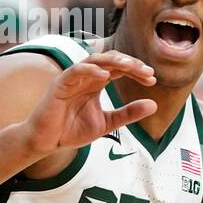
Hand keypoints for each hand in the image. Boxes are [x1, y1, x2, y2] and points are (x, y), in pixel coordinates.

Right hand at [20, 51, 156, 155]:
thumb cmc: (72, 131)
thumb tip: (154, 105)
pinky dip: (91, 70)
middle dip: (130, 64)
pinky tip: (106, 76)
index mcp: (96, 82)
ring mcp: (73, 78)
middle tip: (147, 72)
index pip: (120, 69)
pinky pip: (76, 70)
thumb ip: (128, 113)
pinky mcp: (60, 84)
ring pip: (95, 59)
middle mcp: (86, 76)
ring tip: (131, 67)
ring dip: (114, 61)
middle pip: (111, 60)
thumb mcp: (107, 123)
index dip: (136, 71)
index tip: (152, 79)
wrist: (48, 143)